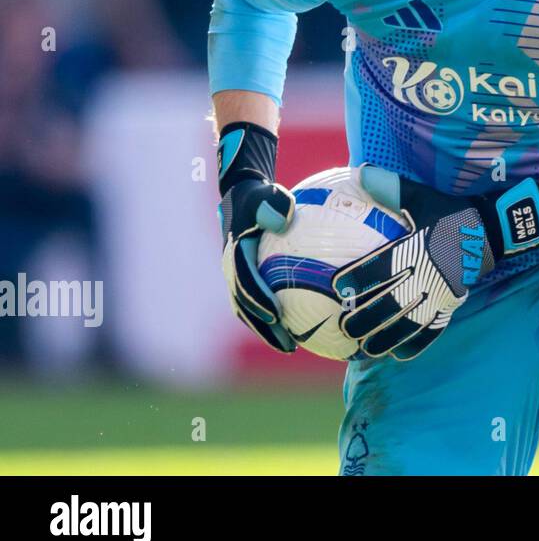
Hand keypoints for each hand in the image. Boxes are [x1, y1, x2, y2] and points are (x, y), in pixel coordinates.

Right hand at [217, 123, 296, 352]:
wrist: (246, 198)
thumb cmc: (262, 196)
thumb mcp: (267, 195)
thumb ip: (275, 204)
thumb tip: (285, 219)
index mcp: (235, 255)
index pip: (244, 284)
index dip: (258, 302)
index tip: (276, 316)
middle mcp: (232, 271)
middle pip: (245, 307)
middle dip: (264, 328)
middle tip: (288, 344)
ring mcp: (237, 278)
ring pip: (250, 311)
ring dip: (268, 330)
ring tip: (293, 346)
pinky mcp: (248, 281)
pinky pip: (261, 303)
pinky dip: (275, 318)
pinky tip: (303, 326)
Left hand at [334, 165, 538, 360]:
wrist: (491, 230)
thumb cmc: (450, 213)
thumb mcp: (423, 197)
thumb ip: (392, 188)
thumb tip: (361, 171)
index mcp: (415, 249)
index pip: (380, 267)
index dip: (358, 278)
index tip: (338, 289)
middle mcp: (426, 274)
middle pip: (390, 302)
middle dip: (365, 317)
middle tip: (345, 328)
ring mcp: (440, 292)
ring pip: (409, 321)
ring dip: (386, 337)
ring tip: (366, 349)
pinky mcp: (451, 303)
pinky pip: (433, 328)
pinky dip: (416, 344)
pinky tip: (398, 355)